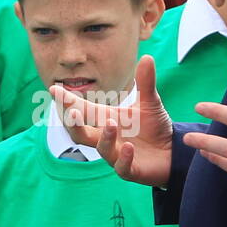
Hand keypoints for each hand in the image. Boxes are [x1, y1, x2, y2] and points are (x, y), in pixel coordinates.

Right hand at [50, 55, 172, 186]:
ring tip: (111, 123)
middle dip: (74, 124)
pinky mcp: (131, 170)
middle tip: (73, 111)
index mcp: (106, 119)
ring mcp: (116, 155)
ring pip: (101, 149)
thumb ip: (145, 82)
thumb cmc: (155, 127)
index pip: (83, 110)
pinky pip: (121, 167)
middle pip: (80, 134)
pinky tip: (128, 147)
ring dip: (104, 137)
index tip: (53, 89)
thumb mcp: (150, 102)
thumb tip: (146, 57)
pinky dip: (123, 157)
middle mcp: (107, 138)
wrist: (173, 151)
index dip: (67, 101)